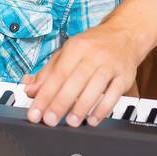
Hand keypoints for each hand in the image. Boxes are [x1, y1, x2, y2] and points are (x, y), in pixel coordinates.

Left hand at [21, 21, 141, 126]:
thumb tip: (30, 89)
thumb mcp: (68, 52)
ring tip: (71, 122)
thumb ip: (48, 72)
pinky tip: (93, 119)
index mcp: (76, 47)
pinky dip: (103, 109)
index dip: (45, 95)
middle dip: (60, 103)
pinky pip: (114, 94)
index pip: (57, 74)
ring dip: (81, 107)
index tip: (36, 112)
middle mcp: (93, 55)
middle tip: (49, 120)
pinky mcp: (125, 76)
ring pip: (94, 88)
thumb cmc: (94, 45)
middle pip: (74, 81)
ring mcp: (111, 65)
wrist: (126, 34)